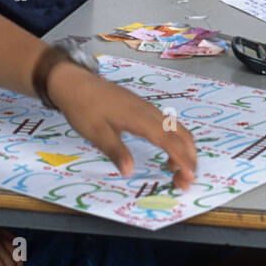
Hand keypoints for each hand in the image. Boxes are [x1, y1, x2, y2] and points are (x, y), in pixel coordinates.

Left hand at [47, 64, 197, 189]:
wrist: (75, 83)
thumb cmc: (84, 108)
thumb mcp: (96, 133)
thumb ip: (116, 151)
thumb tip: (129, 172)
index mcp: (139, 118)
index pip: (169, 140)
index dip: (182, 159)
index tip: (190, 177)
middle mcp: (149, 112)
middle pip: (180, 133)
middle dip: (189, 157)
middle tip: (185, 181)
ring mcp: (147, 109)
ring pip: (176, 129)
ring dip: (183, 150)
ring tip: (177, 172)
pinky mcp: (143, 109)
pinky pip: (167, 125)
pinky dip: (175, 142)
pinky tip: (166, 155)